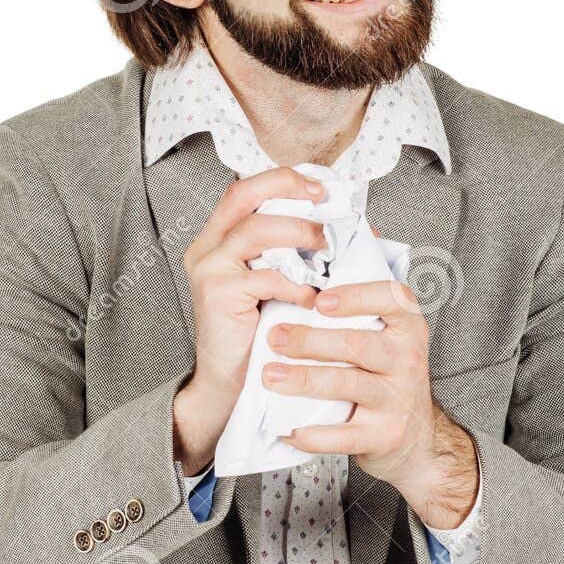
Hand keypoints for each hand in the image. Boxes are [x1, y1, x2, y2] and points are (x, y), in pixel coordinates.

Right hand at [173, 166, 328, 475]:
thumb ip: (300, 254)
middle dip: (288, 191)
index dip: (283, 179)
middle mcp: (208, 247)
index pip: (247, 189)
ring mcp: (209, 269)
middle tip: (326, 205)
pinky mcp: (217, 294)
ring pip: (254, 230)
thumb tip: (355, 229)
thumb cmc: (258, 333)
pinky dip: (294, 283)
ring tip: (326, 249)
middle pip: (243, 196)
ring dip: (298, 234)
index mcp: (220, 238)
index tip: (321, 186)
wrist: (229, 383)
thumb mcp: (280, 283)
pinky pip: (263, 276)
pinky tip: (313, 297)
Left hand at [260, 278, 479, 528]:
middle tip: (274, 337)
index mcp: (408, 329)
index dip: (354, 297)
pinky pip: (344, 435)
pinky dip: (312, 434)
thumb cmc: (389, 381)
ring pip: (346, 383)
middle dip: (309, 340)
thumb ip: (360, 317)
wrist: (416, 439)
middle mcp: (407, 361)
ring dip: (302, 379)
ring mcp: (398, 399)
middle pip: (356, 344)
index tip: (318, 301)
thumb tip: (301, 288)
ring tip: (270, 376)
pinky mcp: (385, 435)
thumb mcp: (389, 341)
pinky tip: (288, 429)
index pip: (391, 299)